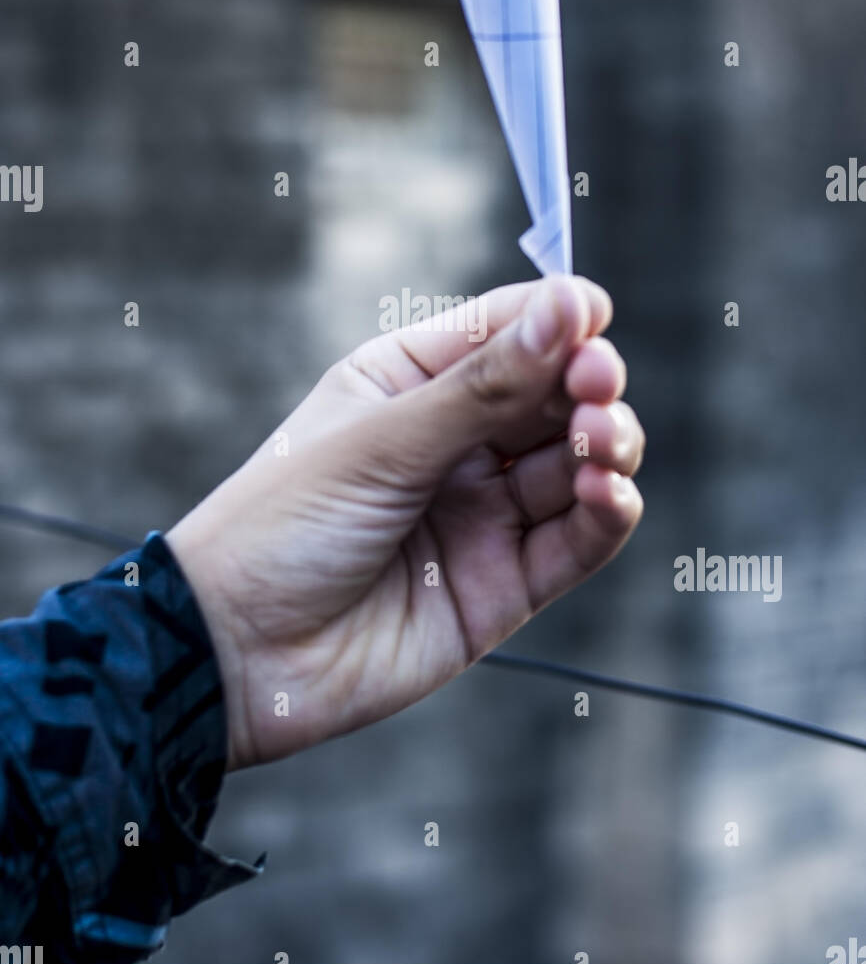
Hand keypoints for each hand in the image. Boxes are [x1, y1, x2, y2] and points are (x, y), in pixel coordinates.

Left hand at [166, 276, 644, 769]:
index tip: (591, 315)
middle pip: (554, 395)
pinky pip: (575, 541)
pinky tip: (608, 493)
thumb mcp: (381, 442)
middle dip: (587, 383)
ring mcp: (483, 513)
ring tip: (597, 443)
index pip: (507, 331)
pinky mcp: (504, 585)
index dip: (557, 318)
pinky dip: (606, 514)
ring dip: (605, 445)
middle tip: (594, 387)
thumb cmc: (281, 524)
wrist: (234, 655)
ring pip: (578, 465)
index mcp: (412, 382)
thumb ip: (482, 386)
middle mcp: (457, 442)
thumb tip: (565, 307)